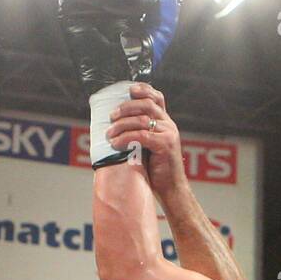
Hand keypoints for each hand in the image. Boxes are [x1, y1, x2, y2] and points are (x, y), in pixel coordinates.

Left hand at [106, 84, 185, 199]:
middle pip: (146, 104)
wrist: (171, 189)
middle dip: (126, 107)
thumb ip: (139, 134)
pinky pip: (141, 135)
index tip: (129, 90)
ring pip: (141, 119)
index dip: (143, 90)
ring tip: (109, 134)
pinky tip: (116, 144)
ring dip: (121, 125)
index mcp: (166, 122)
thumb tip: (113, 127)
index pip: (157, 97)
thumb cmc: (157, 171)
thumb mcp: (148, 147)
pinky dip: (125, 138)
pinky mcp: (165, 145)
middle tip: (111, 116)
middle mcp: (169, 124)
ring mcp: (168, 134)